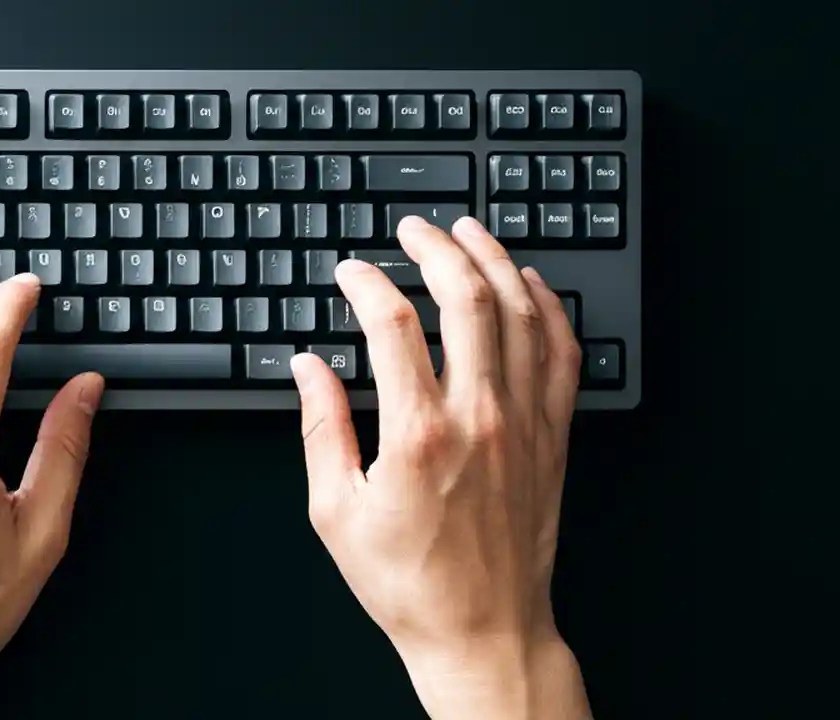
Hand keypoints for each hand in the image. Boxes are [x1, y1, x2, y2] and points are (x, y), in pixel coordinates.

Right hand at [291, 216, 590, 719]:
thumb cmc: (409, 583)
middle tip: (414, 230)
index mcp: (417, 435)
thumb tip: (309, 368)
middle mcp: (478, 418)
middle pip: (467, 300)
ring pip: (520, 315)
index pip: (394, 326)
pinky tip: (531, 286)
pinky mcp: (552, 438)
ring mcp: (523, 425)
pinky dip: (549, 309)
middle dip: (437, 248)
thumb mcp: (336, 512)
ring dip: (494, 261)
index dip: (368, 284)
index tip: (351, 272)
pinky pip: (563, 355)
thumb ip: (320, 428)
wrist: (483, 631)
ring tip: (470, 233)